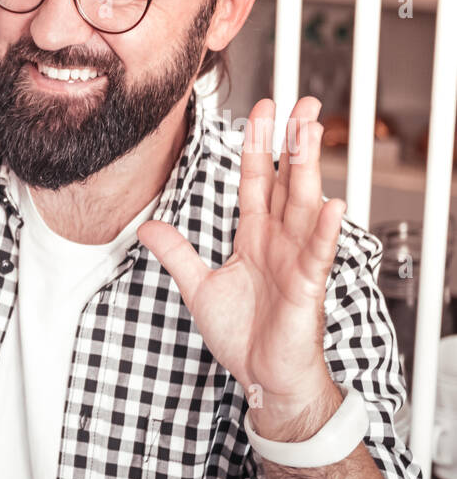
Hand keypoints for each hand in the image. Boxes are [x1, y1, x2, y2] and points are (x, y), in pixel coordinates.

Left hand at [136, 96, 344, 438]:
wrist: (261, 377)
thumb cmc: (241, 334)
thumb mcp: (198, 287)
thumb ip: (176, 254)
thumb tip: (146, 226)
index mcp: (255, 237)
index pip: (257, 182)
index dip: (258, 146)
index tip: (262, 111)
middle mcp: (279, 242)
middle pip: (286, 182)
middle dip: (291, 142)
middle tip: (299, 101)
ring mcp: (295, 262)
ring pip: (305, 207)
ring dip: (308, 169)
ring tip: (311, 132)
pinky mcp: (306, 289)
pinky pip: (317, 256)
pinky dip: (326, 232)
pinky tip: (332, 206)